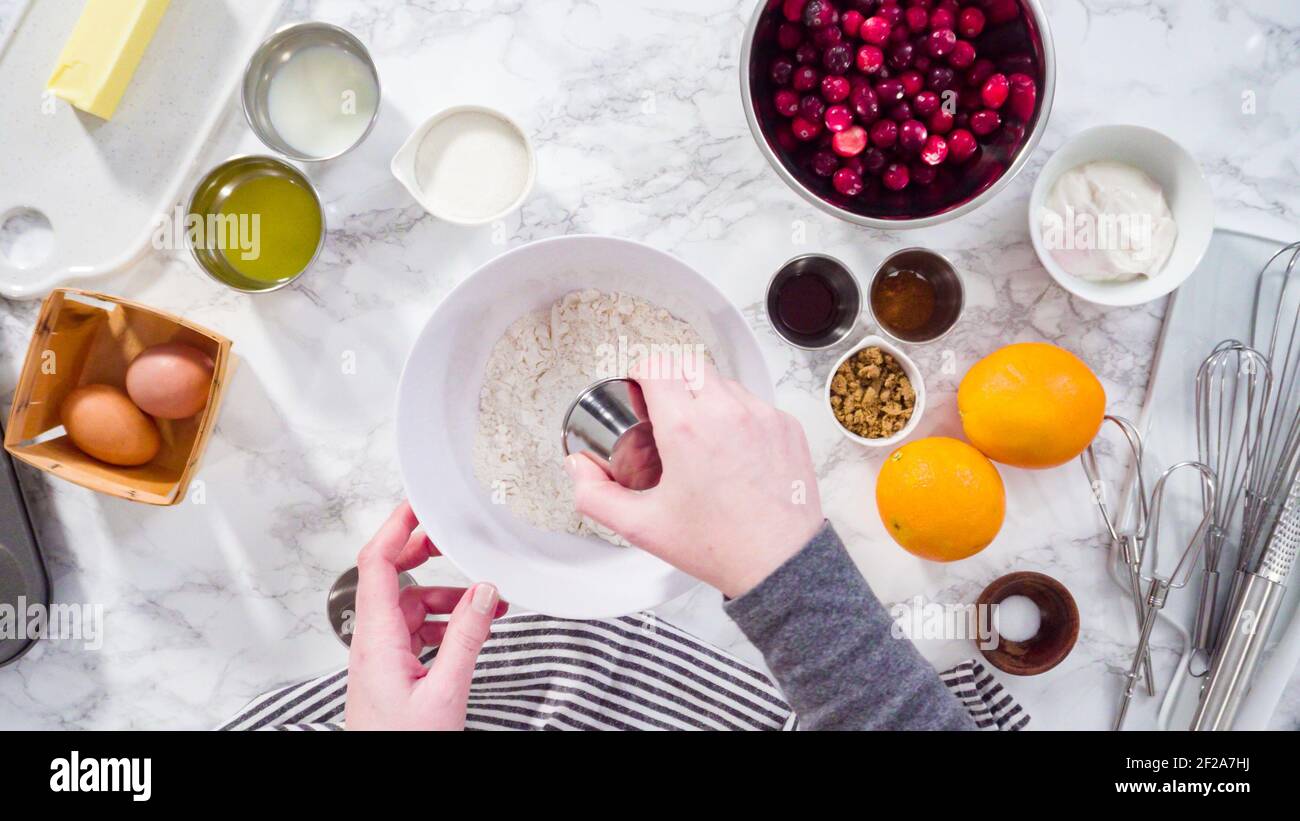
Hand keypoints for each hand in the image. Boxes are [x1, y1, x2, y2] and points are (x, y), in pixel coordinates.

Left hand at [344, 501, 506, 729]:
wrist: (382, 782)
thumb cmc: (404, 746)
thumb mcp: (446, 691)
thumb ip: (466, 637)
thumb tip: (484, 590)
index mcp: (376, 640)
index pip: (377, 564)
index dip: (395, 528)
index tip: (419, 505)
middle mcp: (372, 643)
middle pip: (391, 578)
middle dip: (423, 554)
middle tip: (452, 537)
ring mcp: (380, 657)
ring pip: (410, 606)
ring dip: (446, 597)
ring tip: (486, 604)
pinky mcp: (391, 671)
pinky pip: (415, 630)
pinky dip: (443, 622)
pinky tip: (469, 630)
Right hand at [565, 354, 823, 597]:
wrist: (780, 564)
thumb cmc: (718, 546)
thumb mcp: (642, 526)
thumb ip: (595, 495)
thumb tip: (578, 466)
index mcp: (686, 428)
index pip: (656, 365)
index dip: (641, 373)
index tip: (639, 392)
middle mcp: (727, 412)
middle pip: (689, 364)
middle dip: (671, 380)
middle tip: (664, 413)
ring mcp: (762, 416)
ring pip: (724, 382)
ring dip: (705, 396)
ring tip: (699, 436)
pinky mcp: (786, 425)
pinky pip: (754, 403)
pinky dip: (738, 415)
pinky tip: (731, 450)